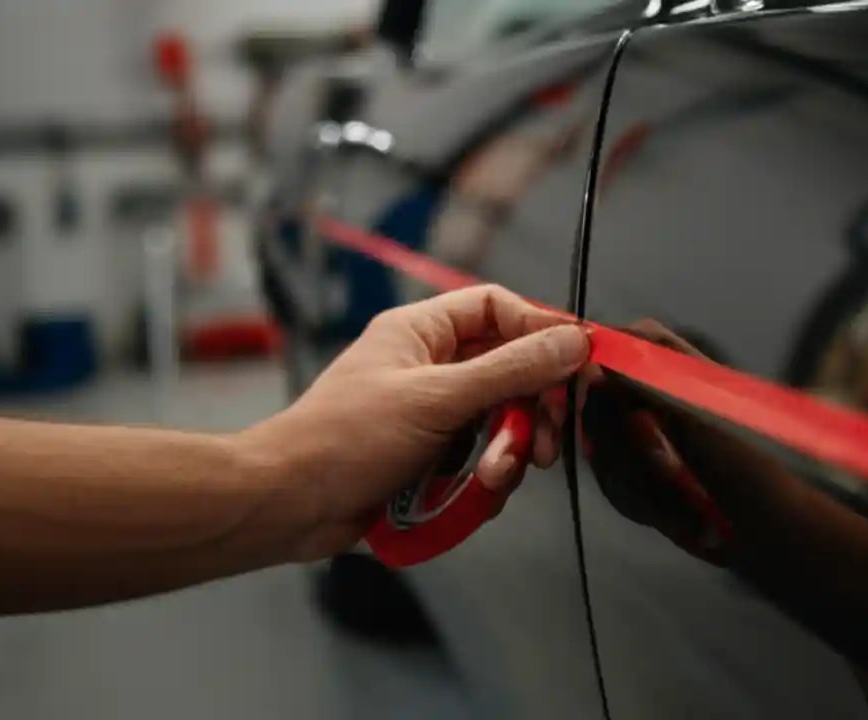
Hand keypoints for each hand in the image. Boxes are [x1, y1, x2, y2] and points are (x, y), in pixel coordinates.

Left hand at [236, 285, 587, 560]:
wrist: (290, 507)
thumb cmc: (347, 439)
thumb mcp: (437, 399)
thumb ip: (511, 370)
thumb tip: (574, 342)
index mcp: (423, 332)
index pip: (498, 310)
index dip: (540, 331)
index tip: (577, 364)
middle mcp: (432, 367)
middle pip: (512, 371)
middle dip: (534, 408)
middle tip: (550, 440)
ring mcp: (434, 416)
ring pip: (503, 423)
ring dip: (510, 451)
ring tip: (493, 477)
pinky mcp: (434, 460)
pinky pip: (485, 460)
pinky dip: (489, 479)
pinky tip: (475, 495)